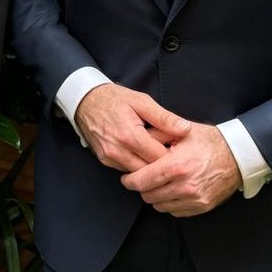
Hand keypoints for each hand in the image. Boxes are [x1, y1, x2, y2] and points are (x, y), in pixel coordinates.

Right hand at [74, 83, 190, 171]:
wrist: (86, 101)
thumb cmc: (115, 99)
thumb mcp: (142, 101)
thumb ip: (164, 118)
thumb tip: (186, 129)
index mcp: (129, 136)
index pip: (160, 157)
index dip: (172, 153)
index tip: (177, 146)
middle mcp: (118, 151)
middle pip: (150, 169)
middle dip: (161, 162)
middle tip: (168, 149)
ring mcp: (110, 158)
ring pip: (139, 172)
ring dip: (149, 164)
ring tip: (154, 148)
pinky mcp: (105, 160)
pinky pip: (127, 169)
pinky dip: (136, 163)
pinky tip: (141, 151)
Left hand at [120, 123, 241, 216]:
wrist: (238, 155)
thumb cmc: (209, 141)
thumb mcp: (181, 131)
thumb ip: (156, 135)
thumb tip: (135, 140)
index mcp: (176, 166)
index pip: (141, 181)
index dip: (129, 180)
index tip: (127, 177)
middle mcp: (185, 186)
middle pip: (148, 195)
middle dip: (142, 187)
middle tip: (143, 178)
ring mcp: (194, 199)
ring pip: (160, 206)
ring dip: (155, 196)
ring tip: (158, 183)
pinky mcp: (202, 207)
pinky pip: (175, 212)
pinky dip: (169, 203)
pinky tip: (172, 190)